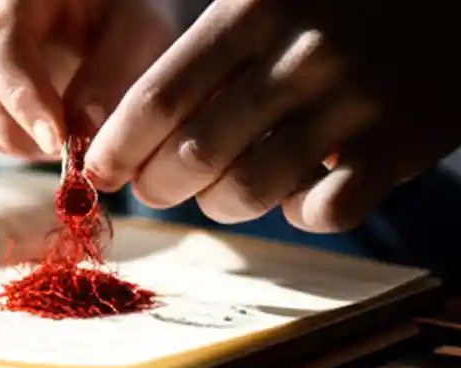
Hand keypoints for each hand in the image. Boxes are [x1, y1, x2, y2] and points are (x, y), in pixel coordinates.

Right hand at [0, 0, 175, 160]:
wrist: (100, 12)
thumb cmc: (118, 12)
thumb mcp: (134, 30)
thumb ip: (112, 74)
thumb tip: (82, 131)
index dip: (22, 97)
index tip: (57, 140)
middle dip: (13, 126)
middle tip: (63, 150)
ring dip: (11, 137)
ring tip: (62, 141)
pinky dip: (5, 141)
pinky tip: (44, 135)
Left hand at [87, 0, 460, 232]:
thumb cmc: (339, 2)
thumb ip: (204, 52)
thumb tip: (124, 131)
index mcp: (254, 9)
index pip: (156, 99)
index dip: (116, 148)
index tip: (97, 172)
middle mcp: (302, 55)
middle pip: (190, 156)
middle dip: (157, 185)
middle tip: (157, 186)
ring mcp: (356, 101)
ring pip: (245, 193)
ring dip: (218, 206)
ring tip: (221, 191)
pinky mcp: (402, 143)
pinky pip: (323, 212)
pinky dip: (298, 214)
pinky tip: (296, 192)